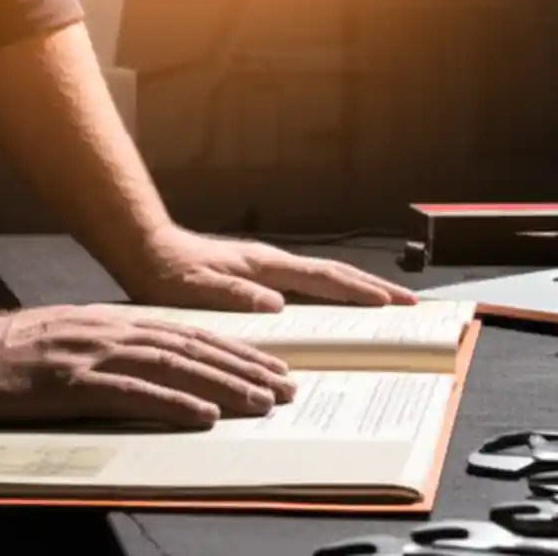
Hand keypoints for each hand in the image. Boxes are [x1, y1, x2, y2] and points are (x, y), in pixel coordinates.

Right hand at [0, 305, 296, 427]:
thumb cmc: (17, 351)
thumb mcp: (80, 337)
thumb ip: (121, 347)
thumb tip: (164, 365)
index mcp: (121, 324)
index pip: (194, 336)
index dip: (238, 352)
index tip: (274, 367)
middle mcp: (117, 333)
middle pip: (197, 349)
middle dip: (247, 369)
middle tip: (287, 387)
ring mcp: (97, 356)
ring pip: (176, 369)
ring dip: (224, 387)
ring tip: (261, 402)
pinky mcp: (74, 383)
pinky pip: (133, 394)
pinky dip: (173, 404)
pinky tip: (204, 416)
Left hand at [124, 226, 417, 311]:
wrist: (148, 251)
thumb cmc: (169, 273)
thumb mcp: (197, 290)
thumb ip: (235, 297)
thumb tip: (276, 305)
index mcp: (267, 267)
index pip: (324, 279)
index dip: (359, 292)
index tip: (391, 303)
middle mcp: (275, 264)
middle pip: (336, 275)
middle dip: (374, 289)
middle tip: (409, 304)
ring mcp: (270, 268)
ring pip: (326, 278)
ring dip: (359, 289)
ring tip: (387, 304)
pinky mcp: (262, 276)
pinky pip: (309, 285)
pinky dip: (335, 293)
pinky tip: (339, 306)